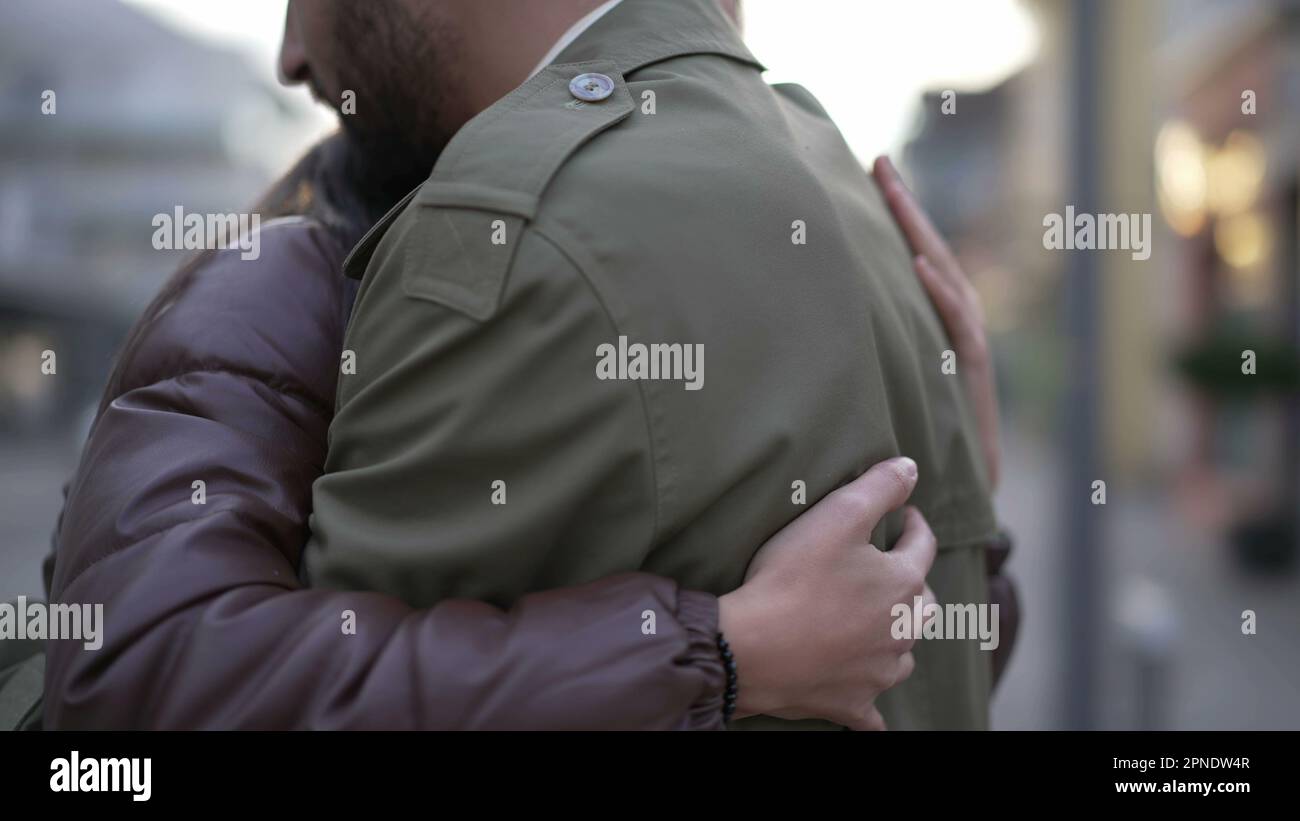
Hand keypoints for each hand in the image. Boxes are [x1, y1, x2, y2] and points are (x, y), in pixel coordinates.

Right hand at [718, 457, 937, 729]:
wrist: (750, 648)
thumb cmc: (791, 578)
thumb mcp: (836, 515)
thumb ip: (879, 486)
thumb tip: (912, 467)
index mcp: (902, 583)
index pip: (921, 545)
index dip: (914, 524)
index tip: (904, 515)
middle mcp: (901, 631)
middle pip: (922, 604)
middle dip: (911, 583)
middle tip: (888, 569)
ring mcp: (877, 673)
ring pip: (903, 655)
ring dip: (896, 640)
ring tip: (878, 626)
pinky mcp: (851, 704)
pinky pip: (871, 713)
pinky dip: (871, 706)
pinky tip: (869, 707)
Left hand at [873, 155, 1000, 489]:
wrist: (965, 486)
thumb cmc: (921, 437)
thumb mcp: (887, 383)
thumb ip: (868, 351)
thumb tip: (812, 326)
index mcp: (935, 317)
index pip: (915, 254)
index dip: (895, 213)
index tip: (869, 170)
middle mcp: (955, 320)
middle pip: (930, 250)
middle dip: (905, 205)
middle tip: (879, 161)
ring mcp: (968, 341)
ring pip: (946, 275)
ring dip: (921, 233)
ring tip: (895, 194)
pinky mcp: (973, 368)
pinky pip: (958, 324)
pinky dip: (941, 292)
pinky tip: (919, 264)